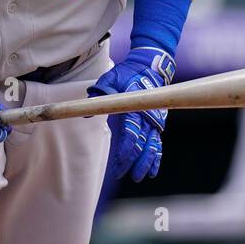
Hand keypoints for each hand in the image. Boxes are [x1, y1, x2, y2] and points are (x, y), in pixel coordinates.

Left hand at [88, 45, 175, 181]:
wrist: (149, 66)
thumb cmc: (127, 73)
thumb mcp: (110, 78)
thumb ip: (100, 93)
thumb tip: (86, 111)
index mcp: (135, 108)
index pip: (132, 135)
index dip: (127, 151)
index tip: (119, 163)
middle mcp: (147, 117)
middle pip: (143, 145)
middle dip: (134, 162)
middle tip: (123, 174)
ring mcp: (154, 121)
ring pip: (153, 147)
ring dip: (146, 163)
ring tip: (138, 177)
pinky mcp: (157, 123)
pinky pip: (158, 144)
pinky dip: (156, 158)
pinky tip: (152, 171)